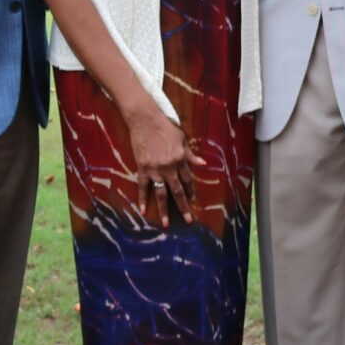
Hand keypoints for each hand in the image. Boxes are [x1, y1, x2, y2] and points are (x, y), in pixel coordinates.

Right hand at [125, 103, 198, 226]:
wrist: (145, 121)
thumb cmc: (165, 127)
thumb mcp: (182, 139)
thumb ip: (190, 154)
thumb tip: (202, 164)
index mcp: (181, 159)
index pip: (188, 180)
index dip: (191, 191)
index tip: (193, 200)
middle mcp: (169, 167)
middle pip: (177, 191)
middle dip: (183, 206)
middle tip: (188, 220)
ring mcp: (155, 170)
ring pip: (161, 194)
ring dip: (164, 209)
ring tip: (166, 223)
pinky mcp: (142, 169)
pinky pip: (143, 188)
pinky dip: (143, 199)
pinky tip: (144, 211)